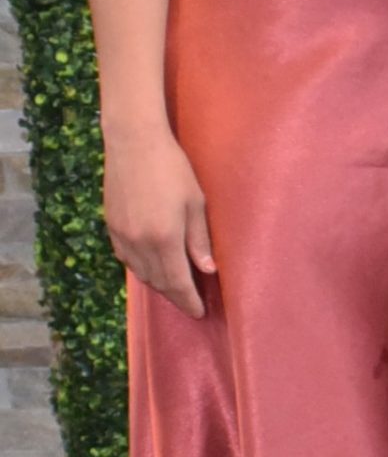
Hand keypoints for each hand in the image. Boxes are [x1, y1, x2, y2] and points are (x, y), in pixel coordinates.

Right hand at [103, 126, 214, 316]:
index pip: (177, 282)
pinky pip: (126, 259)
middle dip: (175, 295)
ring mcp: (121, 235)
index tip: (199, 312)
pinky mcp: (111, 226)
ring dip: (158, 284)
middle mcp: (139, 243)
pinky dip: (141, 269)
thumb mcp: (196, 203)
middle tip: (190, 303)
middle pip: (157, 281)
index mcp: (164, 239)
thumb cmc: (173, 169)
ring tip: (175, 288)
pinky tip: (151, 267)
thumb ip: (199, 240)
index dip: (188, 300)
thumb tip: (207, 271)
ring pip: (140, 273)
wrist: (133, 144)